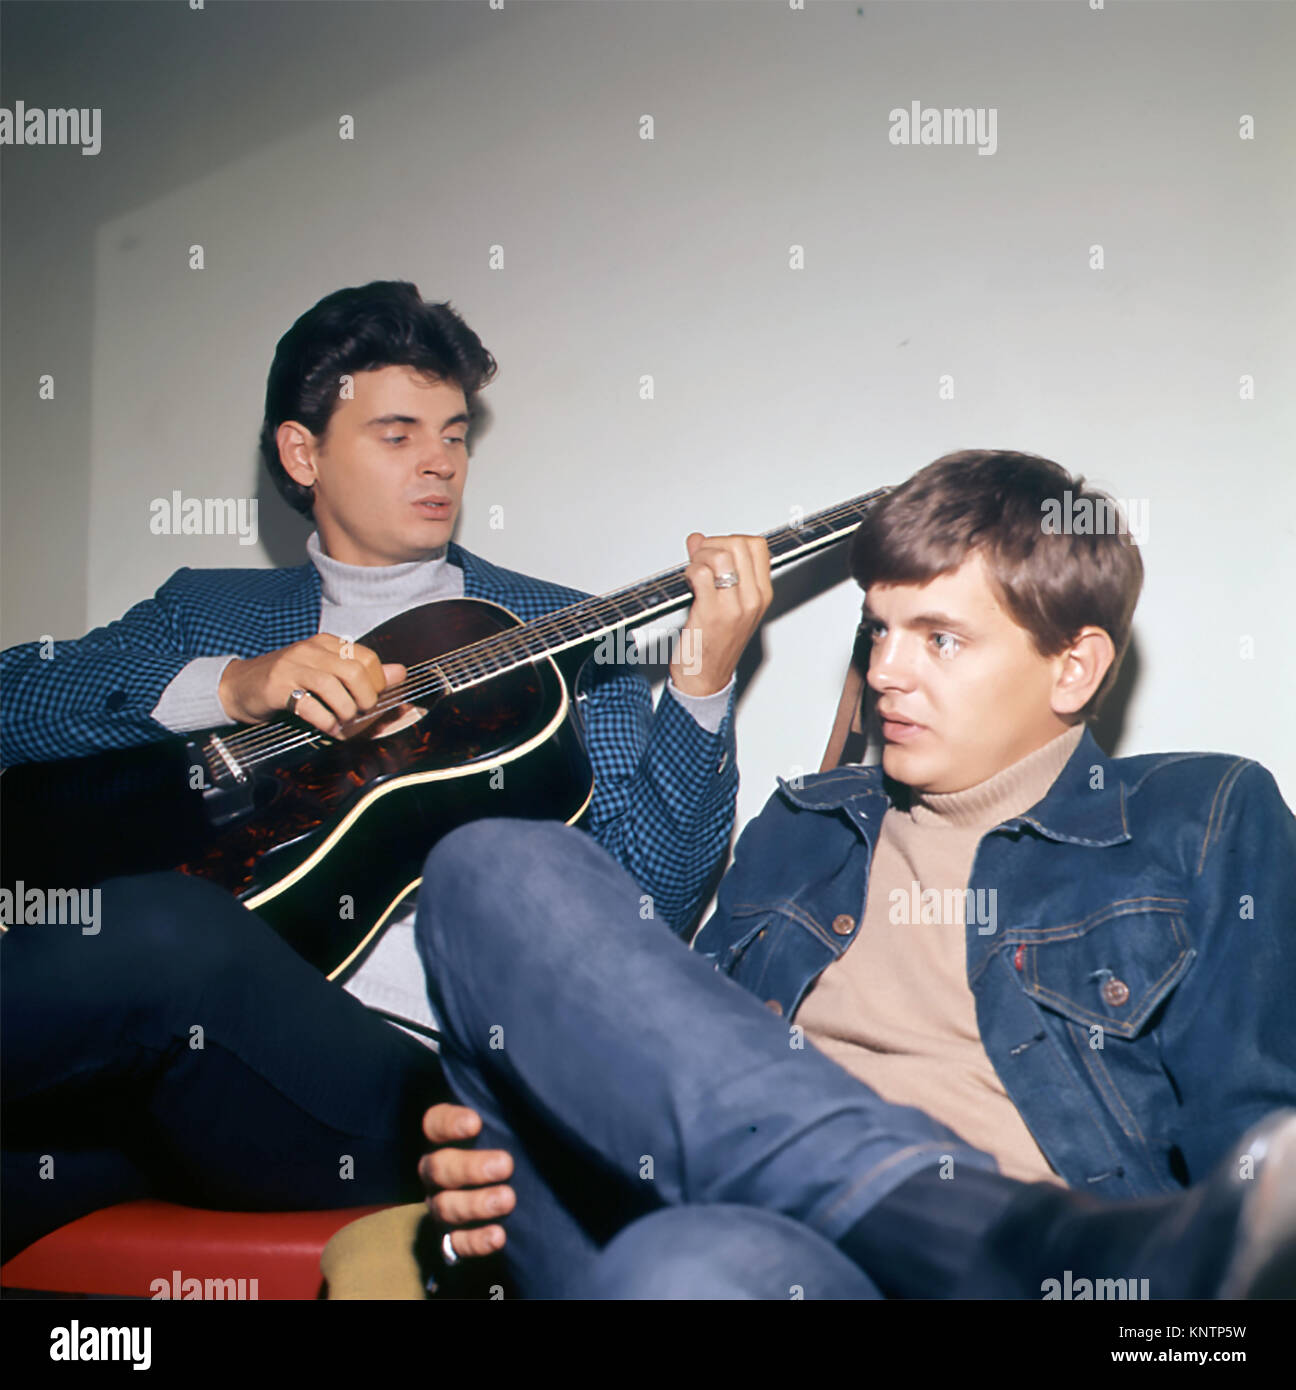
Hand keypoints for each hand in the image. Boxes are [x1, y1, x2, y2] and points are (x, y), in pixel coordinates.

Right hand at [218, 635, 405, 735]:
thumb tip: (400, 673)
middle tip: (358, 713)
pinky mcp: (277, 687)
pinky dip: (324, 721)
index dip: (377, 684)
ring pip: (334, 688)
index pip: (367, 658)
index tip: (370, 700)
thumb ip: (363, 673)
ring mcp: (292, 667)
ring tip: (342, 721)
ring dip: (345, 712)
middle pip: (354, 673)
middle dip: (364, 699)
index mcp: (327, 644)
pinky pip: (310, 706)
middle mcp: (311, 650)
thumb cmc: (287, 682)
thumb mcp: (326, 673)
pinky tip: (326, 725)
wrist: (238, 686)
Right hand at [419, 1103, 514, 1258]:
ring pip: (444, 1206)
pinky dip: (475, 1241)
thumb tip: (538, 1075)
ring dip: (476, 1204)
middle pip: (438, 1167)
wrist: (520, 1187)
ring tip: (508, 1199)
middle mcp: (438, 1169)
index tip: (476, 1121)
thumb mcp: (510, 1118)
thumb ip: (510, 1102)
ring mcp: (442, 1203)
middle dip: (471, 1167)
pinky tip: (499, 1236)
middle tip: (506, 1164)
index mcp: (446, 1136)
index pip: (434, 1123)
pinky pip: (455, 1244)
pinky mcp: (453, 1237)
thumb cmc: (514, 1139)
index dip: (449, 1122)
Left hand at [671, 533, 772, 696]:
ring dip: (699, 557)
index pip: (756, 546)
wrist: (705, 679)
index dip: (731, 540)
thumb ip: (715, 568)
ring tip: (693, 573)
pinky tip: (688, 584)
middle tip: (700, 560)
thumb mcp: (725, 603)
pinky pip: (701, 573)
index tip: (716, 551)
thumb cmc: (714, 646)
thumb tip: (699, 540)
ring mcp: (734, 606)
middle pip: (738, 544)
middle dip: (713, 544)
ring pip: (720, 555)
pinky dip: (689, 572)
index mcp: (761, 594)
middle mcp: (752, 599)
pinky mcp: (712, 613)